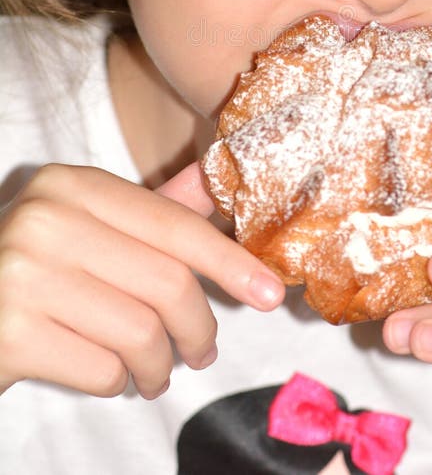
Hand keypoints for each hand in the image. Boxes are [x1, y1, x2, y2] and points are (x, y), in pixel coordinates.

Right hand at [0, 162, 283, 398]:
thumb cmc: (35, 266)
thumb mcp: (87, 223)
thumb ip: (153, 210)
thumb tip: (221, 181)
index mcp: (74, 185)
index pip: (175, 225)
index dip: (230, 262)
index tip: (270, 294)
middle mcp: (47, 220)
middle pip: (167, 284)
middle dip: (199, 329)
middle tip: (201, 351)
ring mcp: (22, 276)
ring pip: (142, 334)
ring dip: (161, 365)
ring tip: (154, 370)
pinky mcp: (9, 335)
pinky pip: (104, 371)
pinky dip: (119, 384)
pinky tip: (111, 376)